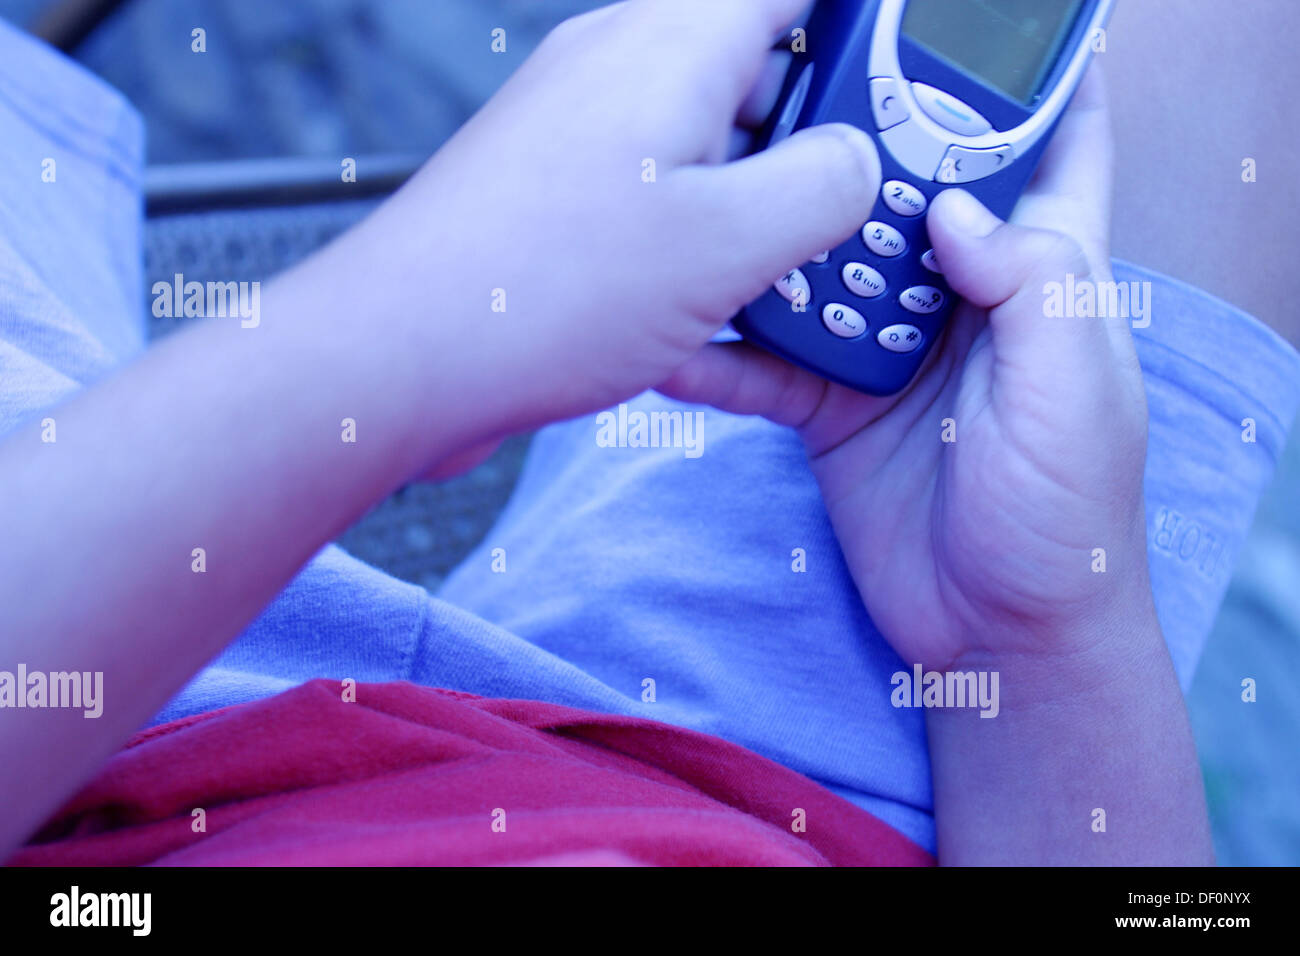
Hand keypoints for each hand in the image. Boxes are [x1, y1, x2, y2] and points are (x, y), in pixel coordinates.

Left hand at [341, 0, 880, 432]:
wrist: (398, 357)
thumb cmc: (542, 293)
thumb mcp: (728, 245)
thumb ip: (822, 186)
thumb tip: (856, 159)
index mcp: (669, 44)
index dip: (855, 19)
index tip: (900, 64)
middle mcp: (617, 64)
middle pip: (754, 58)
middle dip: (818, 123)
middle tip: (857, 196)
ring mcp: (578, 125)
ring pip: (705, 130)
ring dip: (759, 187)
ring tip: (791, 261)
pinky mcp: (553, 188)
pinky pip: (654, 182)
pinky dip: (700, 221)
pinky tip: (713, 293)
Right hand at [662, 69, 1151, 672]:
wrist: (995, 633)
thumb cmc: (1067, 516)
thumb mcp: (1076, 392)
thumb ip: (1030, 285)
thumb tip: (950, 208)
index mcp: (1046, 279)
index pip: (1055, 155)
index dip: (1035, 85)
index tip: (981, 27)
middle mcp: (961, 300)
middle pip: (908, 193)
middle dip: (865, 140)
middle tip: (798, 90)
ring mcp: (888, 351)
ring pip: (821, 265)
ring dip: (775, 238)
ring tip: (716, 186)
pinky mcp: (831, 407)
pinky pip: (765, 364)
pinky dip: (719, 352)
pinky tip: (672, 333)